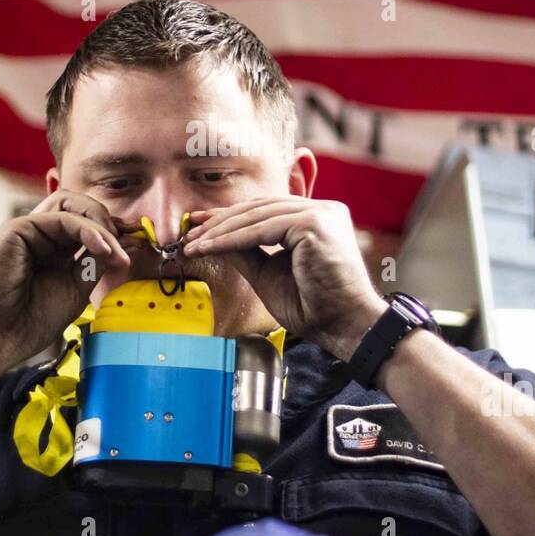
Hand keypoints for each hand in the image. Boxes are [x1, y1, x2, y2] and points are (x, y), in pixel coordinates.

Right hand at [0, 190, 131, 372]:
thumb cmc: (29, 321)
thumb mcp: (75, 288)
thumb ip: (95, 263)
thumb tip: (124, 245)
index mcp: (54, 250)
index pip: (87, 225)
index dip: (112, 230)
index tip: (136, 245)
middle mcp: (40, 235)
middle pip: (79, 206)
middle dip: (108, 220)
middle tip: (126, 243)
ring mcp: (28, 230)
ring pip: (71, 205)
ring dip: (99, 221)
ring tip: (114, 246)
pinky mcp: (17, 229)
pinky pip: (60, 217)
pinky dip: (87, 229)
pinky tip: (102, 248)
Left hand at [182, 197, 385, 359]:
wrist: (345, 328)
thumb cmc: (315, 308)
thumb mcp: (269, 275)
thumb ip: (246, 254)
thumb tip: (213, 239)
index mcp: (317, 219)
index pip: (265, 211)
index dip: (229, 217)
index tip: (199, 227)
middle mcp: (322, 210)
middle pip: (259, 208)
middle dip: (219, 221)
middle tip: (189, 233)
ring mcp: (321, 213)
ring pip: (257, 216)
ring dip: (220, 231)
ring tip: (194, 245)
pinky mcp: (315, 224)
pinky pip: (262, 229)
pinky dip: (232, 239)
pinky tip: (210, 248)